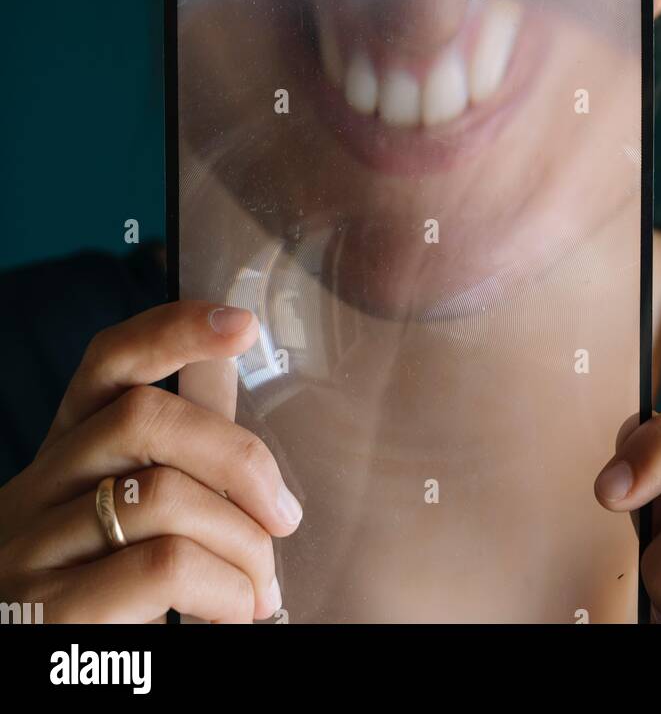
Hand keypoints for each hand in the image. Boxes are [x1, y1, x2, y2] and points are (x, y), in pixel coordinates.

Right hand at [0, 302, 301, 622]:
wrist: (39, 680)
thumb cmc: (105, 602)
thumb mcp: (129, 519)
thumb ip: (179, 452)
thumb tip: (225, 365)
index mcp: (63, 457)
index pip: (106, 363)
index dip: (173, 329)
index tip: (244, 325)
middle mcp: (34, 493)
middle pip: (144, 418)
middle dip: (238, 457)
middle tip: (284, 516)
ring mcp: (32, 552)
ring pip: (165, 496)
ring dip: (242, 545)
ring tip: (260, 590)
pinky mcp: (49, 614)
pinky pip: (164, 566)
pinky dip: (224, 589)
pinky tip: (235, 615)